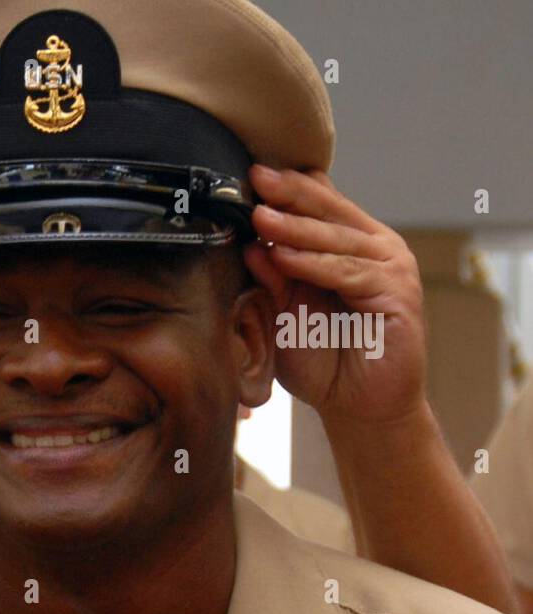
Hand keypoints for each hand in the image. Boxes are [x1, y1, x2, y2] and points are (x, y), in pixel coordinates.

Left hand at [244, 165, 426, 425]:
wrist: (358, 406)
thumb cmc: (323, 360)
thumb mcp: (286, 315)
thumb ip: (273, 281)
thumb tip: (251, 245)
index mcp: (349, 245)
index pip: (320, 205)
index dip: (288, 187)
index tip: (250, 171)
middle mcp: (375, 248)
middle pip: (329, 211)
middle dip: (289, 194)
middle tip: (255, 178)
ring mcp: (391, 268)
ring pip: (336, 240)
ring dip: (295, 228)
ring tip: (261, 217)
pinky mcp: (398, 294)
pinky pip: (348, 272)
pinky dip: (314, 264)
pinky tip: (283, 256)